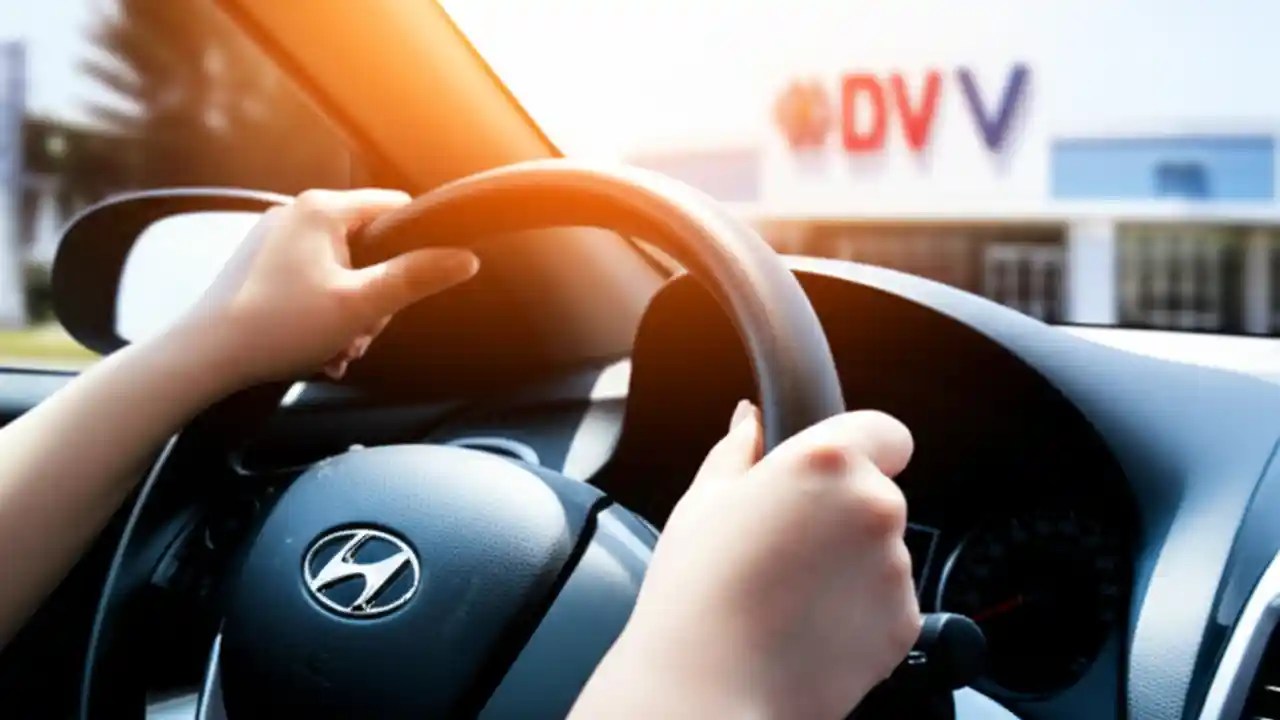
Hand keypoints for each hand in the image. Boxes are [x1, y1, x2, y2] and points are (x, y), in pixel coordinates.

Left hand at [180, 188, 478, 383]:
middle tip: (360, 332)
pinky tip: (316, 347)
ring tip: (334, 347)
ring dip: (349, 316)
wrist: (204, 357)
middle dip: (374, 299)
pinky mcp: (260, 268)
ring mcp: (275, 241)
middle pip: (370, 250)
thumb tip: (464, 258)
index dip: (414, 250)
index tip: (408, 289)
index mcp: (321, 209)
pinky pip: (311, 285)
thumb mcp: (361, 305)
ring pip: (341, 274)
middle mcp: (295, 214)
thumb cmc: (275, 327)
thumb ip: (417, 278)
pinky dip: (321, 316)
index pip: (396, 209)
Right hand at [574, 402, 917, 718]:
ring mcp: (895, 567)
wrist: (713, 687)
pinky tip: (806, 625)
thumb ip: (738, 450)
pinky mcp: (903, 621)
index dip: (862, 447)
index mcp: (827, 462)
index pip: (886, 431)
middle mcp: (875, 506)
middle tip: (784, 544)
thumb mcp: (702, 503)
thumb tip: (750, 421)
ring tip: (788, 593)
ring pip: (881, 550)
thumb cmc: (698, 594)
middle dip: (842, 513)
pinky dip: (857, 611)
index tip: (833, 471)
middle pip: (877, 494)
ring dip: (849, 563)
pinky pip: (887, 601)